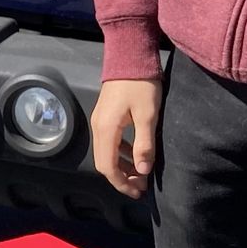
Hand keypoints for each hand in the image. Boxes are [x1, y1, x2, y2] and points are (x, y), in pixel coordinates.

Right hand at [92, 78, 162, 199]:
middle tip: (141, 186)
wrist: (129, 55)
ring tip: (141, 173)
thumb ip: (144, 145)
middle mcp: (98, 127)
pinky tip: (136, 153)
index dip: (121, 183)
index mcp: (106, 130)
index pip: (107, 167)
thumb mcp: (148, 115)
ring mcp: (100, 120)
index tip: (137, 192)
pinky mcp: (106, 115)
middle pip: (104, 163)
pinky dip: (121, 152)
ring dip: (122, 165)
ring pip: (107, 152)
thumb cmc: (140, 84)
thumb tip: (143, 171)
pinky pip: (110, 141)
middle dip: (122, 177)